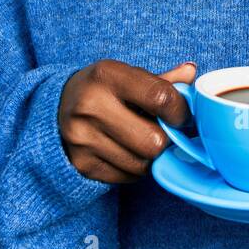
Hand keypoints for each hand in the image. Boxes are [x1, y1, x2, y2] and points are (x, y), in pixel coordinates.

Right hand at [57, 59, 196, 182]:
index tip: (182, 115)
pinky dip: (136, 168)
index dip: (180, 111)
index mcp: (106, 75)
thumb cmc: (104, 89)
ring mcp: (82, 138)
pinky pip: (128, 176)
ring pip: (143, 163)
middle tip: (167, 133)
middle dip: (167, 139)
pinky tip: (129, 151)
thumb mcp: (128, 76)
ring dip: (152, 156)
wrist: (56, 108)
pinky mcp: (82, 164)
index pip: (160, 97)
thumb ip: (162, 80)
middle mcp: (90, 106)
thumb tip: (191, 72)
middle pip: (154, 141)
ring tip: (146, 140)